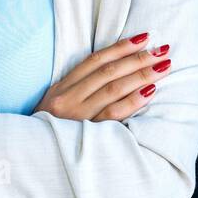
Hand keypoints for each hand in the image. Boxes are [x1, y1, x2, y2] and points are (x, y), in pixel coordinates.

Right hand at [34, 32, 170, 121]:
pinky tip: (150, 91)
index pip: (95, 60)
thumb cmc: (50, 129)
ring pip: (114, 89)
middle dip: (137, 59)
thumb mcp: (57, 103)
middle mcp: (68, 99)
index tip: (144, 38)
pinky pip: (114, 114)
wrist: (34, 159)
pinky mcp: (87, 134)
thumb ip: (80, 87)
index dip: (120, 47)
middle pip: (108, 72)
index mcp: (62, 88)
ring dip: (141, 76)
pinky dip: (133, 101)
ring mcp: (77, 117)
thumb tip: (117, 68)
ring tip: (163, 67)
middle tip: (162, 50)